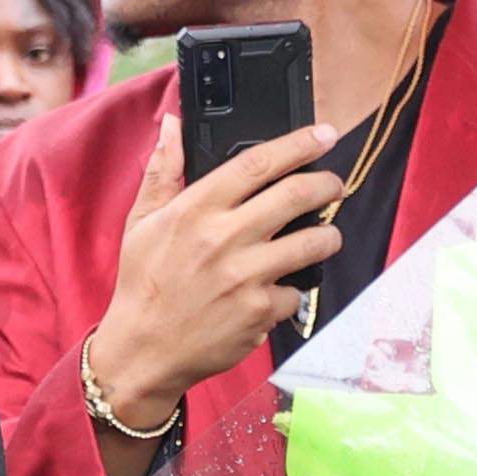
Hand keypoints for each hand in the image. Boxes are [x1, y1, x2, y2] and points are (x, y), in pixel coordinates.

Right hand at [77, 111, 344, 426]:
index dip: (298, 145)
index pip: (257, 163)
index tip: (323, 135)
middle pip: (296, 195)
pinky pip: (296, 292)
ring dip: (328, 235)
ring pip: (312, 243)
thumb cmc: (143, 284)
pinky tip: (279, 289)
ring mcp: (246, 277)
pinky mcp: (260, 312)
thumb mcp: (141, 222)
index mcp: (195, 209)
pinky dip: (293, 289)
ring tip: (324, 236)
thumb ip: (163, 171)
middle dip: (327, 184)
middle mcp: (224, 238)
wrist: (145, 350)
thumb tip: (172, 125)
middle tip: (335, 184)